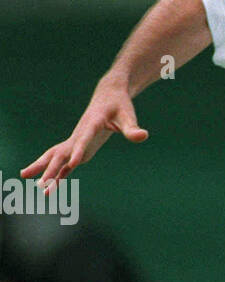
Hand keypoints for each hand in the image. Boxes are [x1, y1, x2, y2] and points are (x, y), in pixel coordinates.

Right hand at [20, 75, 147, 192]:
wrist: (108, 96)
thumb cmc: (119, 105)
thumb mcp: (128, 115)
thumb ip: (132, 128)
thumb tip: (143, 136)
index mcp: (91, 125)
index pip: (83, 139)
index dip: (79, 151)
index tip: (74, 163)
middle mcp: (78, 135)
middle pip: (61, 152)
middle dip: (50, 168)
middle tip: (41, 183)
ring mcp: (76, 142)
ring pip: (55, 156)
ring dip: (42, 168)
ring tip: (24, 177)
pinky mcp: (78, 148)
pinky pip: (63, 162)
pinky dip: (55, 174)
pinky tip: (46, 185)